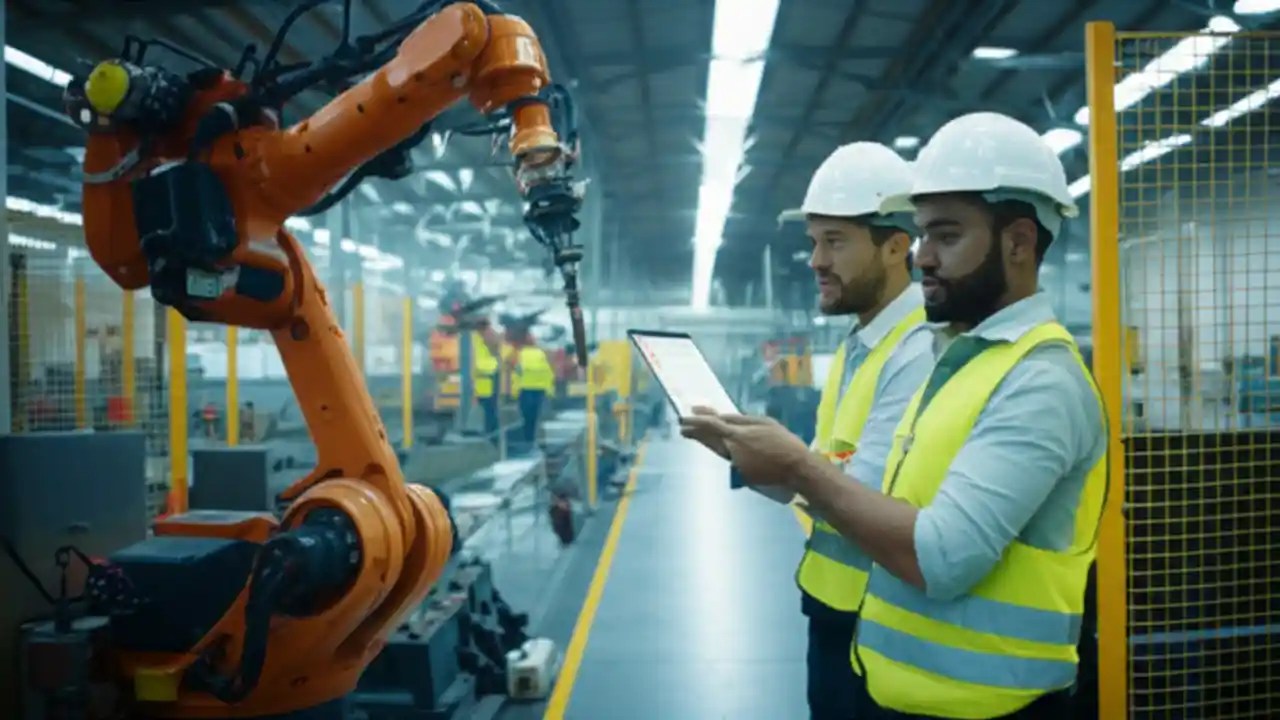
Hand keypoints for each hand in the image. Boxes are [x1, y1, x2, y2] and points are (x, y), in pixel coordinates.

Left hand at [682, 410, 811, 485]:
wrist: (794, 467)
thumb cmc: (782, 441)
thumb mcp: (764, 422)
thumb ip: (740, 420)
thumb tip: (722, 417)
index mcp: (737, 434)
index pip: (710, 425)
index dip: (695, 421)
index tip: (684, 417)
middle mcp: (731, 450)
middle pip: (708, 440)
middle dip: (694, 433)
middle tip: (683, 428)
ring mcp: (735, 463)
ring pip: (717, 449)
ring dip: (706, 441)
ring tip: (695, 434)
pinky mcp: (740, 474)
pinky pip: (730, 458)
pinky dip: (725, 451)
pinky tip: (724, 446)